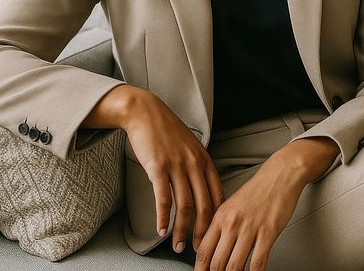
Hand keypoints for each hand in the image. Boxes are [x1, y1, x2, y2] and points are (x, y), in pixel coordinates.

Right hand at [123, 90, 223, 252]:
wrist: (145, 113)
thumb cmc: (166, 132)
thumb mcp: (190, 147)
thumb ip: (198, 167)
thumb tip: (203, 192)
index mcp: (205, 161)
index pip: (218, 196)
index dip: (217, 220)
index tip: (215, 237)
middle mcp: (194, 165)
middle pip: (204, 206)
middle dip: (203, 232)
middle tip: (199, 250)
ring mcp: (177, 166)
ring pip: (185, 206)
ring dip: (182, 230)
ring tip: (178, 246)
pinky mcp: (158, 168)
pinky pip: (164, 199)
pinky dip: (163, 218)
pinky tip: (161, 230)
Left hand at [193, 155, 304, 270]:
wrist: (280, 174)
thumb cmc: (257, 190)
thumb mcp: (231, 205)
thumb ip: (220, 226)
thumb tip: (211, 249)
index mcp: (220, 216)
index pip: (203, 251)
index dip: (200, 269)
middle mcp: (232, 223)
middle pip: (217, 262)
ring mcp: (250, 228)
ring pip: (234, 266)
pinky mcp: (268, 232)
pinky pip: (258, 262)